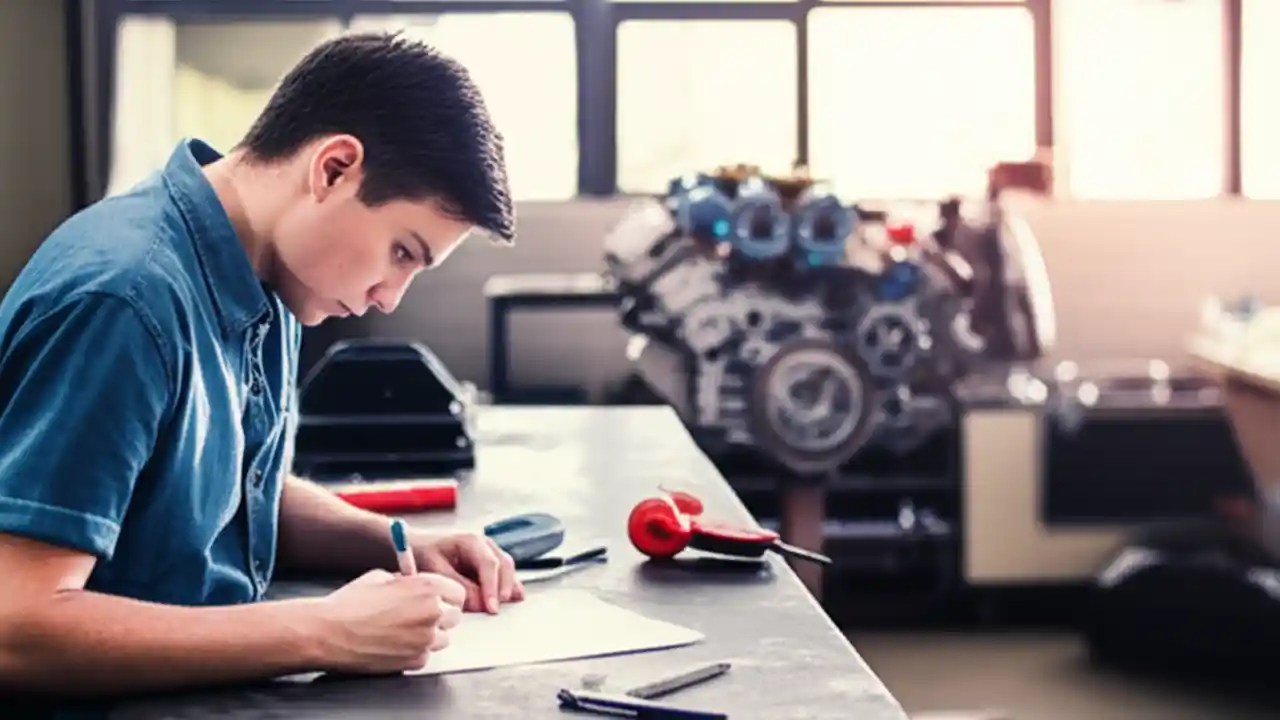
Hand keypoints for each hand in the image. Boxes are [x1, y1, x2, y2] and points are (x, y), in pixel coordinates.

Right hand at [313, 569, 464, 673]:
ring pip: (443, 638)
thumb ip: (407, 582)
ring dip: (429, 634)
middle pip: (455, 617)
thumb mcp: (382, 577)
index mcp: (427, 588)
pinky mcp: (415, 661)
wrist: (329, 631)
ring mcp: (425, 640)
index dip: (447, 596)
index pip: (458, 593)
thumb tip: (416, 585)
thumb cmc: (350, 602)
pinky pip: (425, 655)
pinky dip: (415, 651)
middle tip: (420, 614)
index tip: (439, 598)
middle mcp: (432, 614)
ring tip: (403, 629)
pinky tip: (395, 643)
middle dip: (441, 615)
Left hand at [412, 530, 523, 613]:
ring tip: (512, 605)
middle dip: (504, 588)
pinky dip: (509, 585)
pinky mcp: (488, 563)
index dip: (492, 587)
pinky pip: (503, 573)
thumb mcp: (436, 569)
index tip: (492, 607)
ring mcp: (488, 552)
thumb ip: (458, 585)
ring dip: (510, 587)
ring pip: (507, 568)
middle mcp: (484, 544)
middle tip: (497, 609)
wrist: (415, 546)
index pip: (489, 564)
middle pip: (504, 564)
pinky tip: (515, 597)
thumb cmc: (423, 553)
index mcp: (471, 541)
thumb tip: (479, 604)